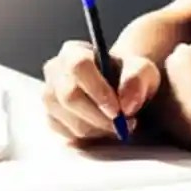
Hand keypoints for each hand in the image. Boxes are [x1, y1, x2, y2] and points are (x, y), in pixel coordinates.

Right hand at [41, 40, 160, 140]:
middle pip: (69, 97)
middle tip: (124, 125)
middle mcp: (54, 71)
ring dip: (98, 130)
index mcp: (73, 52)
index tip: (118, 111)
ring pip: (70, 121)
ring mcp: (49, 96)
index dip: (98, 91)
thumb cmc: (127, 76)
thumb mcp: (142, 70)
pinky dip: (91, 138)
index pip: (78, 67)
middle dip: (100, 117)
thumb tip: (126, 104)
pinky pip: (68, 135)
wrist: (119, 90)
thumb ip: (137, 79)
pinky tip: (104, 129)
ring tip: (118, 125)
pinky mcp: (51, 119)